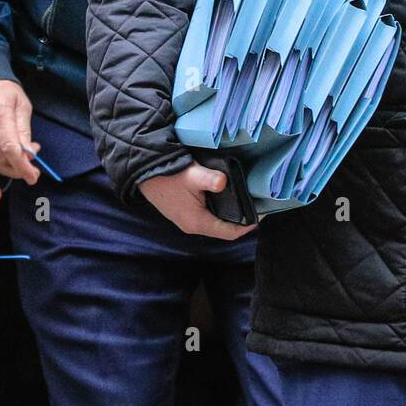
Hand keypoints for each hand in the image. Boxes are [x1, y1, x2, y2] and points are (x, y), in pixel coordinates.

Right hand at [0, 79, 40, 200]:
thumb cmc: (2, 92)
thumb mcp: (22, 105)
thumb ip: (25, 131)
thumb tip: (29, 154)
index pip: (10, 146)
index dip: (23, 165)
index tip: (33, 175)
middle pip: (0, 157)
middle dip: (18, 167)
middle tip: (32, 167)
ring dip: (7, 170)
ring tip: (20, 166)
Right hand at [139, 163, 262, 240]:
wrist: (144, 173)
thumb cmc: (167, 176)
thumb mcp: (191, 175)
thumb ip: (209, 179)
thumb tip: (223, 182)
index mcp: (197, 222)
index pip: (229, 232)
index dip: (247, 226)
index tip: (261, 214)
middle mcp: (194, 225)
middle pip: (225, 228)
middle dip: (242, 218)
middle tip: (258, 205)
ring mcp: (189, 219)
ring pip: (217, 220)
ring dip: (231, 212)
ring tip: (247, 199)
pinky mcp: (186, 211)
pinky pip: (209, 213)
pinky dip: (221, 207)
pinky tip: (229, 195)